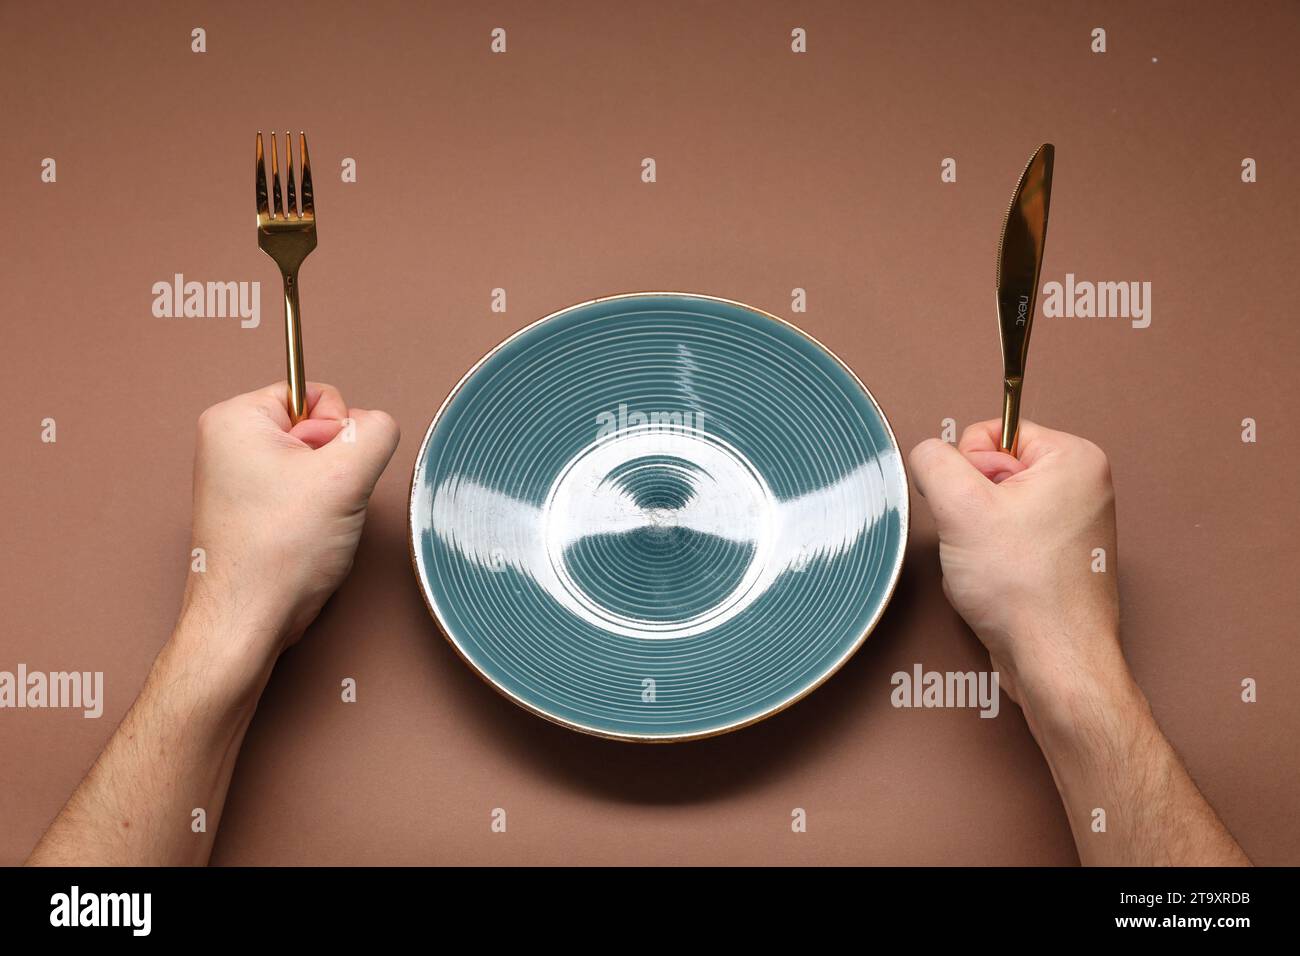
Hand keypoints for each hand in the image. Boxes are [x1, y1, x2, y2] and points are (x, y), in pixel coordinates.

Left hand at [180, 381, 399, 692]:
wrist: (246, 624)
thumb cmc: (277, 555)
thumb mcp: (347, 476)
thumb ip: (376, 431)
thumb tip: (375, 428)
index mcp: (235, 419)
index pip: (318, 395)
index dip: (338, 434)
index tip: (321, 477)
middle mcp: (227, 443)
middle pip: (317, 429)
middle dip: (334, 468)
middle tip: (318, 506)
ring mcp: (235, 479)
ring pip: (314, 464)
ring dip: (328, 494)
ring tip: (309, 526)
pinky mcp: (248, 510)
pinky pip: (302, 492)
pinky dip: (315, 514)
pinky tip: (303, 539)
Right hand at [907, 420, 1123, 717]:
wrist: (1053, 662)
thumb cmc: (1026, 592)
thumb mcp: (959, 506)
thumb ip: (932, 460)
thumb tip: (928, 454)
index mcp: (1073, 458)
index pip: (992, 431)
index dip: (966, 469)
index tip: (977, 507)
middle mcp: (1081, 487)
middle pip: (989, 471)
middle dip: (968, 508)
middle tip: (981, 540)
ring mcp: (1071, 525)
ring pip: (989, 510)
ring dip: (971, 538)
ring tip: (989, 566)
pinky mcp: (1057, 558)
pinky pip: (1001, 541)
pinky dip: (984, 560)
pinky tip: (994, 584)